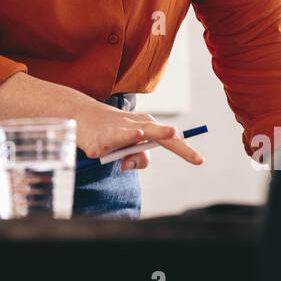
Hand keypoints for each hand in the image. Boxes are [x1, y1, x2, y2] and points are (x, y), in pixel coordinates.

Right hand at [73, 101, 204, 168]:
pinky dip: (102, 147)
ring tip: (139, 135)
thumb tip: (128, 164)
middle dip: (163, 134)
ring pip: (126, 134)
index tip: (200, 160)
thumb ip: (135, 158)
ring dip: (132, 135)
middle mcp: (134, 126)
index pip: (168, 140)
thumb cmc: (110, 131)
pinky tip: (99, 151)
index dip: (184, 149)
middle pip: (152, 132)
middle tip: (173, 133)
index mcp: (146, 127)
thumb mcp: (128, 146)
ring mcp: (116, 131)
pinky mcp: (98, 139)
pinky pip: (102, 145)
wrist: (80, 115)